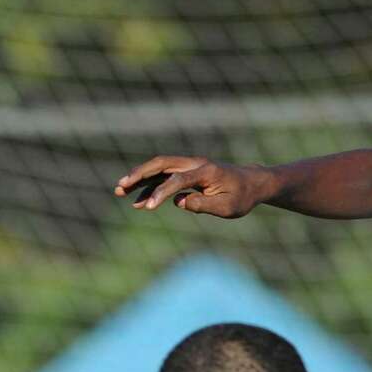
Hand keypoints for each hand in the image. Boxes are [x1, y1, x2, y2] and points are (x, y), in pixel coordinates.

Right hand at [113, 155, 268, 217]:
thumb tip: (179, 202)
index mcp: (206, 172)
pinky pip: (165, 176)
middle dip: (139, 174)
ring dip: (140, 178)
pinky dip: (151, 186)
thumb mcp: (228, 207)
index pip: (178, 180)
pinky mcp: (187, 172)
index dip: (161, 192)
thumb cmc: (242, 197)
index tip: (149, 207)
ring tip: (120, 191)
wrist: (252, 183)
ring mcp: (190, 166)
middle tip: (120, 186)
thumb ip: (204, 205)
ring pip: (159, 168)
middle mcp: (195, 164)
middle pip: (161, 164)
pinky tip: (140, 200)